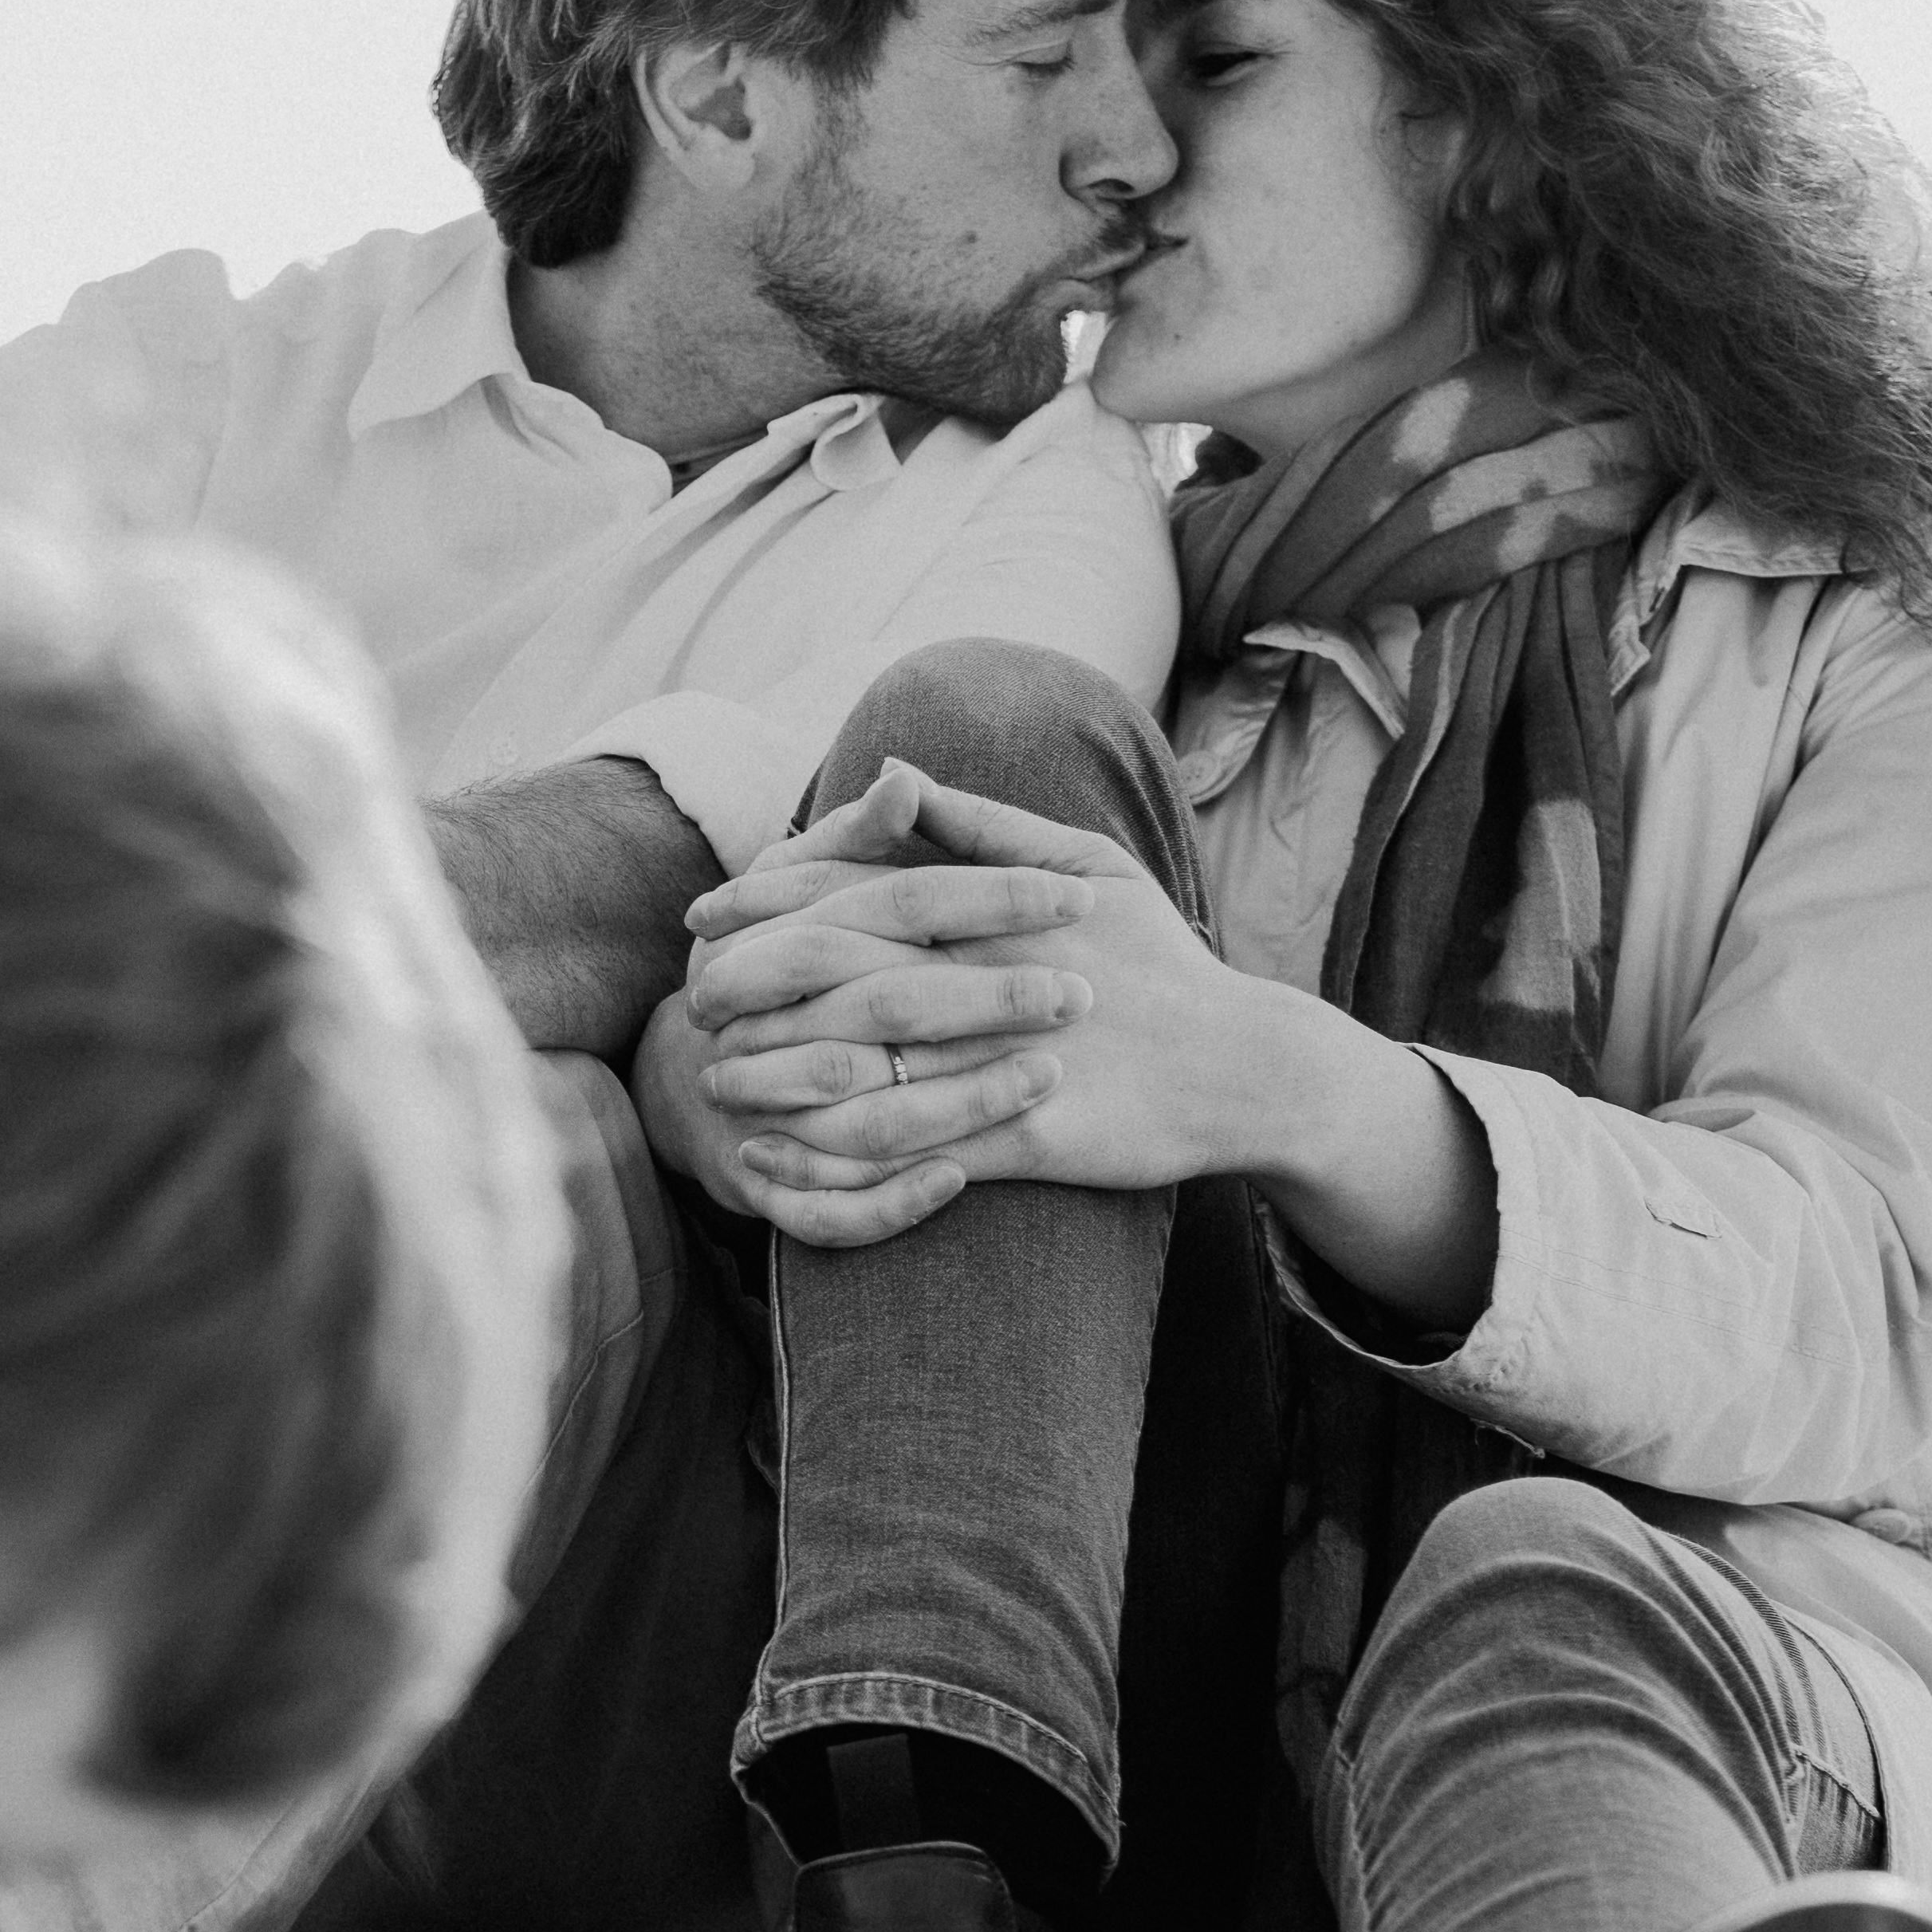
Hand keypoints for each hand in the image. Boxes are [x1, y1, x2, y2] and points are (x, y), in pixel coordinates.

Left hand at [690, 764, 1318, 1222]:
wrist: (1244, 1065)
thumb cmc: (1156, 959)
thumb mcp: (1081, 861)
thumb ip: (978, 822)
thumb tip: (891, 766)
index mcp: (993, 910)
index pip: (855, 893)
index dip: (769, 903)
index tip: (706, 916)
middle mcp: (991, 979)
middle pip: (840, 973)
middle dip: (750, 986)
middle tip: (687, 1000)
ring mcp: (1005, 1063)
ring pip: (864, 1068)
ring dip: (777, 1080)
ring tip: (713, 1088)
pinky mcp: (1024, 1142)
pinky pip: (912, 1154)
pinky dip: (839, 1161)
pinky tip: (782, 1165)